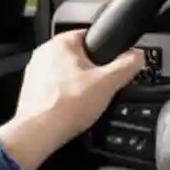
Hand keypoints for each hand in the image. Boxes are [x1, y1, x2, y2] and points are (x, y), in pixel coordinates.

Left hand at [0, 30, 143, 169]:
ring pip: (67, 73)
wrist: (39, 133)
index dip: (106, 52)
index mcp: (61, 43)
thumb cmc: (66, 106)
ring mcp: (35, 72)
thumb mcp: (109, 83)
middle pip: (80, 57)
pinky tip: (71, 108)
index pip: (91, 36)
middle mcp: (44, 54)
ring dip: (78, 85)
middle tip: (99, 87)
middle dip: (92, 72)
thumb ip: (128, 65)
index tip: (111, 67)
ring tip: (84, 100)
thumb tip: (138, 56)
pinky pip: (55, 88)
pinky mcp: (31, 90)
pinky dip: (65, 97)